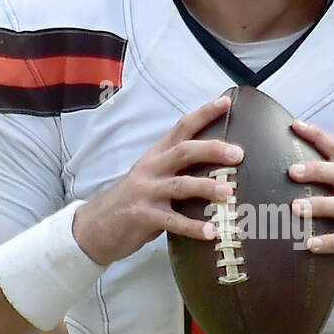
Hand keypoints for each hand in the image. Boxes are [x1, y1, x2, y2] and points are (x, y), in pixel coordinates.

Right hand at [73, 96, 241, 266]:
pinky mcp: (143, 216)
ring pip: (180, 185)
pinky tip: (212, 231)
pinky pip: (172, 221)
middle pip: (184, 152)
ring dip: (206, 187)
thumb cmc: (132, 201)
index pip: (181, 128)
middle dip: (212, 150)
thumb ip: (176, 170)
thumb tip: (217, 170)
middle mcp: (151, 169)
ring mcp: (146, 192)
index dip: (203, 114)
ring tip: (229, 193)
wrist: (95, 226)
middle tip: (238, 154)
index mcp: (156, 156)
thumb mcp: (151, 177)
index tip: (226, 102)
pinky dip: (193, 227)